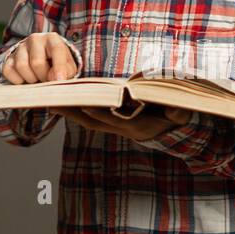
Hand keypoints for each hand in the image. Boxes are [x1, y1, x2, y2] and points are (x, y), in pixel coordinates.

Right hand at [3, 32, 77, 83]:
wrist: (43, 61)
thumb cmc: (58, 65)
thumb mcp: (68, 68)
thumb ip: (66, 73)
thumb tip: (54, 79)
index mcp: (53, 39)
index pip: (57, 50)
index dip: (59, 66)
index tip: (59, 80)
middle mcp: (35, 39)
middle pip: (37, 62)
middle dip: (43, 77)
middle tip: (47, 80)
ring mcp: (20, 47)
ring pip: (21, 66)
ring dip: (30, 79)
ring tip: (37, 78)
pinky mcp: (9, 57)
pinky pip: (8, 71)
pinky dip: (17, 80)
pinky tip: (26, 79)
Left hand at [55, 105, 192, 141]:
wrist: (175, 131)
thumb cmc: (177, 118)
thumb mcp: (180, 114)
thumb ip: (177, 111)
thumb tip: (174, 105)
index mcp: (138, 126)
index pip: (115, 120)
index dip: (100, 113)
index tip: (84, 104)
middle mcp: (124, 129)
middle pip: (94, 122)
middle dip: (74, 113)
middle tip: (55, 103)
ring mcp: (118, 128)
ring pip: (90, 121)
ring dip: (72, 113)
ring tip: (53, 102)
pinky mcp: (114, 125)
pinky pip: (92, 119)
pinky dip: (79, 111)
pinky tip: (67, 102)